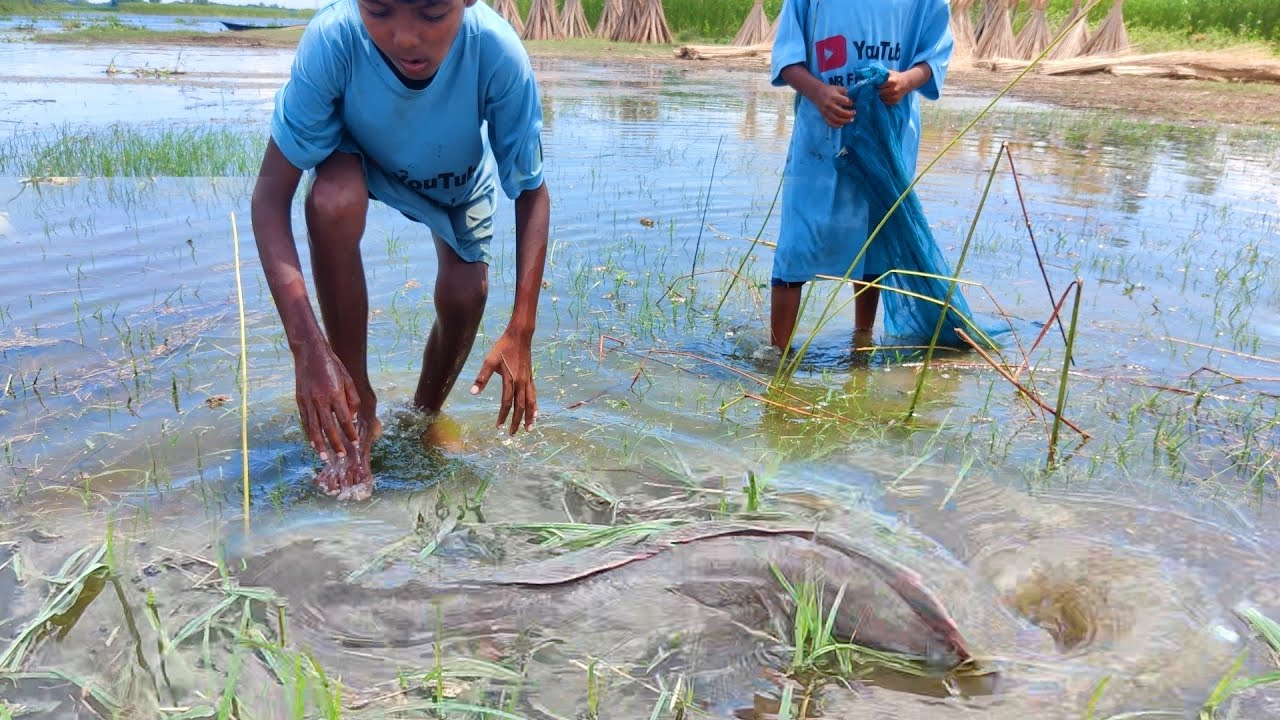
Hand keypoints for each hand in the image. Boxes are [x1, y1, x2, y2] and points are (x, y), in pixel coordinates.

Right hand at [294, 344, 360, 459]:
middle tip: (341, 456)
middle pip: (329, 427)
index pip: (344, 419)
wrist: (310, 353)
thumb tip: (351, 418)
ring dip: (320, 444)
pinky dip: (309, 434)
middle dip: (336, 443)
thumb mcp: (347, 379)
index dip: (350, 433)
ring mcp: (308, 400)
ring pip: (314, 427)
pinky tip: (313, 444)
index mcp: (335, 393)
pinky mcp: (300, 400)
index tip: (355, 443)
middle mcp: (320, 399)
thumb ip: (352, 399)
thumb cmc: (332, 366)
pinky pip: (305, 421)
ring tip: (324, 457)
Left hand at [470, 330, 536, 434]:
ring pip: (530, 403)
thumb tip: (473, 393)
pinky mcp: (530, 377)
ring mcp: (528, 380)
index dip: (502, 415)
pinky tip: (536, 413)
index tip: (498, 426)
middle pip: (520, 406)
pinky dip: (535, 406)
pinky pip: (534, 395)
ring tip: (529, 429)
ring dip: (529, 417)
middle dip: (517, 421)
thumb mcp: (490, 360)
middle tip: (512, 434)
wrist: (520, 336)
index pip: (506, 402)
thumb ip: (482, 378)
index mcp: (511, 379)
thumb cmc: (503, 347)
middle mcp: (521, 382)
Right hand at [811, 84, 854, 127]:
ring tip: (851, 120)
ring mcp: (826, 112)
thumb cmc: (830, 91)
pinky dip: (836, 126)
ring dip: (845, 121)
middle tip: (854, 113)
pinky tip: (842, 125)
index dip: (850, 103)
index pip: (844, 101)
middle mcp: (829, 105)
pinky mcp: (823, 116)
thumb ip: (845, 93)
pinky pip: (830, 123)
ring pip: (836, 120)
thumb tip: (852, 100)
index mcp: (833, 97)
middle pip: (841, 112)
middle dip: (849, 114)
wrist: (817, 93)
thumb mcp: (838, 88)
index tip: (851, 103)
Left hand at [878, 70, 916, 105]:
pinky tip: (884, 96)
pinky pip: (886, 102)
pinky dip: (884, 100)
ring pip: (882, 98)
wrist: (907, 82)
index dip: (877, 85)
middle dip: (877, 91)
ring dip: (880, 96)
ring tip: (881, 93)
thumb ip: (882, 74)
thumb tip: (872, 76)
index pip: (880, 86)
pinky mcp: (896, 101)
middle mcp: (895, 89)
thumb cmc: (896, 77)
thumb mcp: (890, 73)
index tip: (875, 85)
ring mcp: (896, 96)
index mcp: (893, 81)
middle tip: (876, 89)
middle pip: (881, 93)